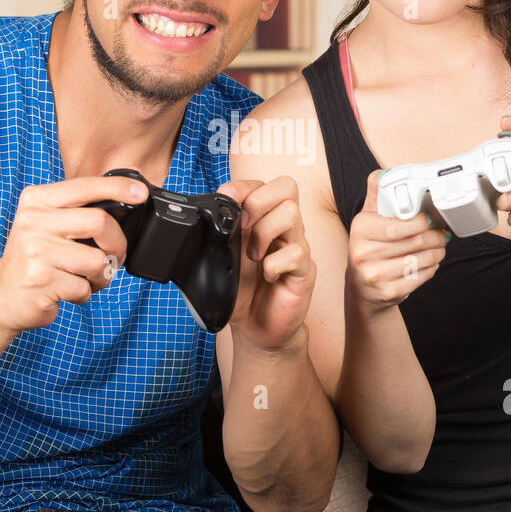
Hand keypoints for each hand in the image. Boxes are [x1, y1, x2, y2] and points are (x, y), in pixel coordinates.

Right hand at [0, 175, 148, 333]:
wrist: (1, 297)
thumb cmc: (34, 258)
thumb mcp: (47, 223)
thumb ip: (77, 210)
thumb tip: (127, 195)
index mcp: (36, 200)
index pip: (84, 186)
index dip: (117, 188)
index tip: (140, 194)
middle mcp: (32, 221)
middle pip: (100, 222)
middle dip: (117, 244)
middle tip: (114, 257)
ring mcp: (35, 251)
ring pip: (97, 260)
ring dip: (101, 276)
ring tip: (85, 278)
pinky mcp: (40, 281)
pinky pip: (84, 287)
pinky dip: (84, 293)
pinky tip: (67, 290)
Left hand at [217, 175, 314, 351]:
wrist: (256, 328)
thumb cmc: (243, 290)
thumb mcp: (224, 256)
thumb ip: (220, 232)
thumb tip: (205, 211)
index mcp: (264, 219)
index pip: (266, 183)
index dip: (244, 186)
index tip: (225, 198)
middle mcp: (284, 228)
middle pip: (286, 187)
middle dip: (257, 202)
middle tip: (243, 226)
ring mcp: (297, 247)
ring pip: (291, 214)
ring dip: (263, 233)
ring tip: (252, 256)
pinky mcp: (305, 272)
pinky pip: (297, 254)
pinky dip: (274, 264)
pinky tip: (266, 276)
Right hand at [347, 170, 447, 311]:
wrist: (361, 286)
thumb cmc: (369, 247)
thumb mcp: (367, 219)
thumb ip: (377, 195)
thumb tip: (384, 174)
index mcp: (360, 229)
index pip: (397, 226)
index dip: (421, 222)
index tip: (432, 219)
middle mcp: (362, 253)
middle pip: (413, 242)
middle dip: (435, 237)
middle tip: (443, 234)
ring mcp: (374, 275)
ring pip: (420, 260)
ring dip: (437, 252)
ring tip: (440, 247)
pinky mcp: (387, 292)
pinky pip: (419, 277)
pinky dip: (431, 268)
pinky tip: (431, 262)